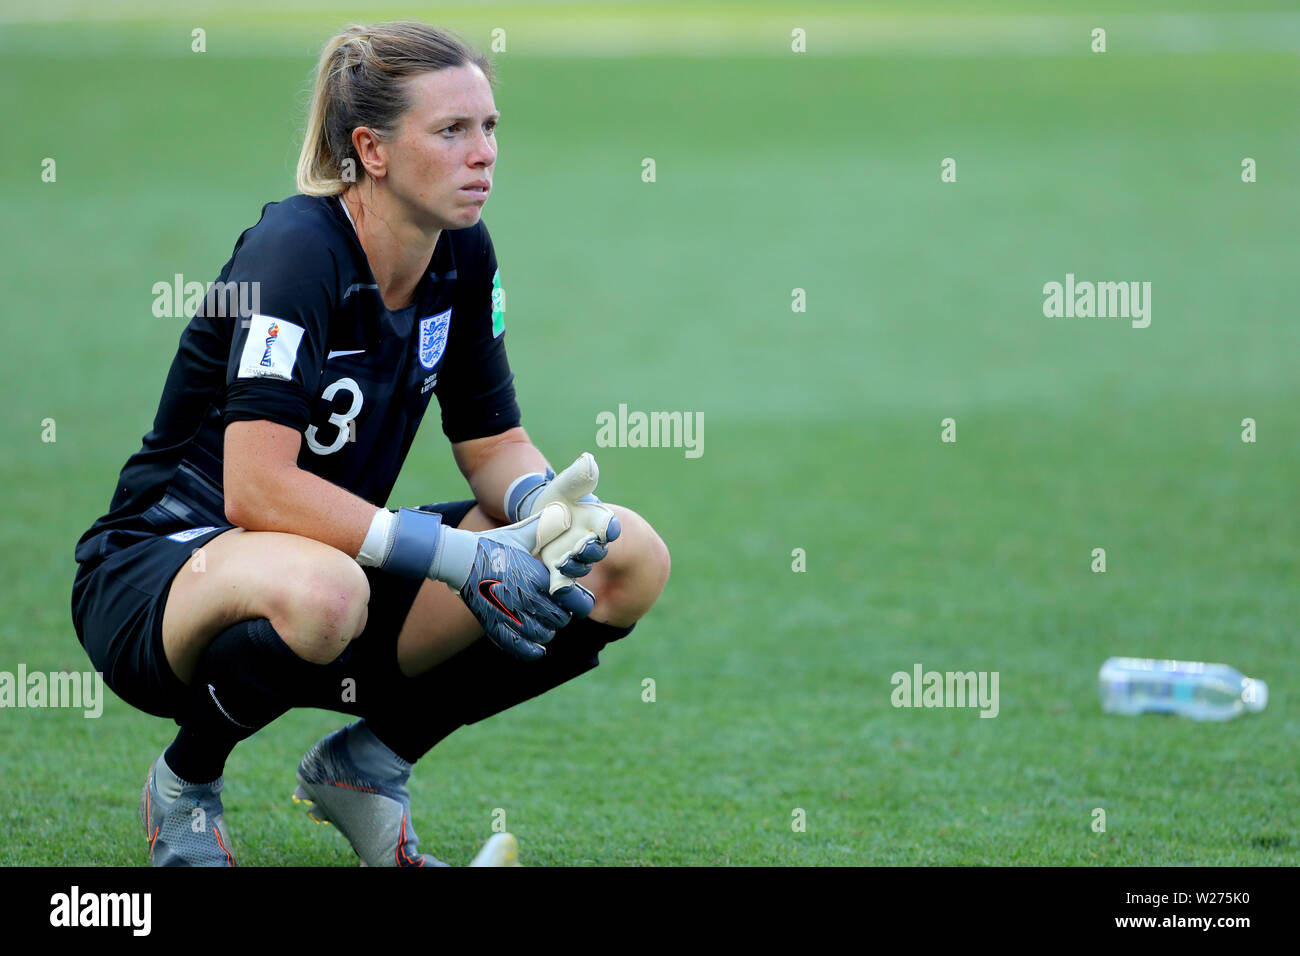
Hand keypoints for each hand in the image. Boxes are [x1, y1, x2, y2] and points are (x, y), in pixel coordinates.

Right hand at [425, 505, 592, 659]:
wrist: (459, 558)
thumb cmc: (492, 544)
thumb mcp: (520, 534)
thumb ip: (544, 527)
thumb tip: (564, 513)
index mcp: (536, 576)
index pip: (571, 598)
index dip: (577, 602)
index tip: (575, 601)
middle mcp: (525, 597)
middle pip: (559, 619)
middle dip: (562, 617)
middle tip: (557, 612)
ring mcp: (509, 613)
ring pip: (542, 634)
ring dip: (547, 632)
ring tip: (545, 627)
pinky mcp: (493, 624)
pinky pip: (517, 645)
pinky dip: (531, 651)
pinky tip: (539, 650)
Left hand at [507, 453, 620, 607]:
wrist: (537, 516)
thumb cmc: (557, 499)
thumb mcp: (565, 486)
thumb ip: (579, 477)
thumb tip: (589, 461)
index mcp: (597, 522)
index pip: (609, 526)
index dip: (610, 528)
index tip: (610, 528)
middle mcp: (590, 544)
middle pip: (596, 550)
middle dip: (590, 549)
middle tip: (582, 546)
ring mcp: (576, 560)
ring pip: (581, 567)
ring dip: (575, 566)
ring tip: (564, 561)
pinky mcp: (558, 574)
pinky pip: (566, 584)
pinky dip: (564, 588)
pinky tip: (557, 588)